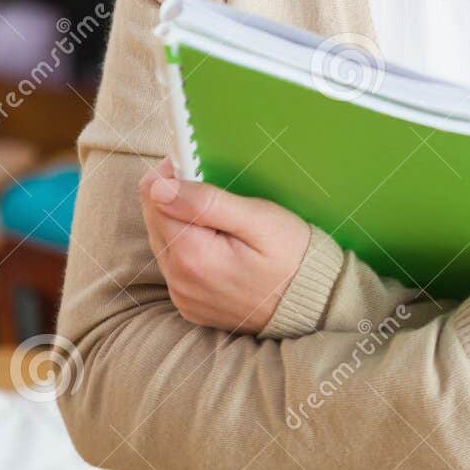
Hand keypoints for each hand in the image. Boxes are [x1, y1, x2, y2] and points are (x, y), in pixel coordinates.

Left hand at [139, 155, 310, 333]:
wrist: (315, 306)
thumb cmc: (294, 257)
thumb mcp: (259, 220)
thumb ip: (206, 203)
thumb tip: (159, 188)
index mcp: (192, 256)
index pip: (154, 199)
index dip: (171, 174)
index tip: (195, 164)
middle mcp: (180, 281)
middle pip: (154, 220)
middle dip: (174, 197)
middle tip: (211, 185)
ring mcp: (184, 297)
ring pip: (162, 242)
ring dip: (180, 222)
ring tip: (218, 215)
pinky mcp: (191, 305)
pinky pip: (175, 267)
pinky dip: (187, 248)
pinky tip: (217, 242)